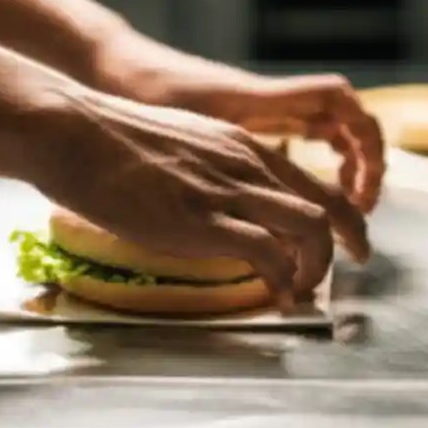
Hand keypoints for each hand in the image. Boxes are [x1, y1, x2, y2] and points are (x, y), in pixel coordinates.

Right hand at [35, 89, 370, 312]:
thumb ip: (209, 170)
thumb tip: (213, 203)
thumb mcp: (180, 145)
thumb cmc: (109, 142)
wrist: (74, 130)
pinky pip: (268, 253)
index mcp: (243, 147)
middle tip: (354, 264)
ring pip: (309, 227)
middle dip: (349, 239)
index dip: (337, 214)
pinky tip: (278, 297)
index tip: (343, 237)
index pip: (312, 180)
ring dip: (317, 266)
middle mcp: (248, 165)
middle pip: (326, 204)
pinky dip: (284, 280)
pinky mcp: (204, 220)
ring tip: (305, 291)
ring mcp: (229, 191)